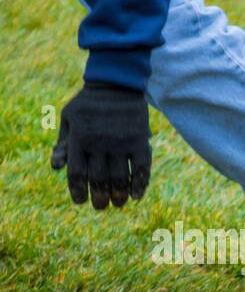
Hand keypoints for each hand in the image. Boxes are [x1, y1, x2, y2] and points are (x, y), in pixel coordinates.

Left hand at [51, 82, 151, 208]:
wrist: (116, 85)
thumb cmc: (88, 104)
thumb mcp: (69, 118)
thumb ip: (63, 143)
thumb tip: (56, 168)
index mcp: (79, 138)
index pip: (77, 173)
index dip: (78, 191)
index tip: (80, 202)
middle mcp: (99, 143)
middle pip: (99, 180)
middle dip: (99, 198)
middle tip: (101, 206)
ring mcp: (120, 143)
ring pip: (120, 179)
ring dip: (119, 196)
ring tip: (118, 204)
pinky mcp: (139, 142)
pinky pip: (141, 170)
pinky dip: (139, 186)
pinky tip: (136, 196)